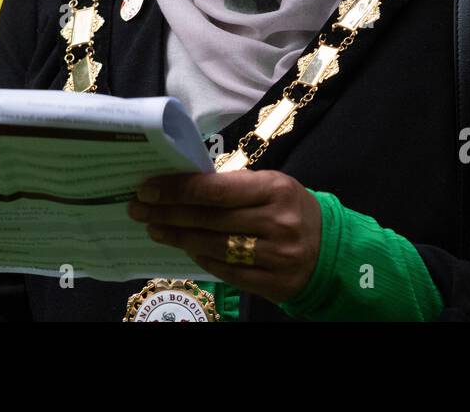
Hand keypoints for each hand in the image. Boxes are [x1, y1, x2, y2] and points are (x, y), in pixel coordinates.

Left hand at [127, 169, 320, 303]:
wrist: (329, 249)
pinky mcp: (274, 284)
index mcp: (275, 189)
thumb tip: (182, 186)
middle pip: (210, 220)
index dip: (178, 190)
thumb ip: (235, 187)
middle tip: (139, 209)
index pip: (216, 190)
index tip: (148, 189)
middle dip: (168, 214)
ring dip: (178, 238)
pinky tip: (185, 249)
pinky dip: (201, 259)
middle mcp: (277, 222)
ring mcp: (276, 256)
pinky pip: (226, 272)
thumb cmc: (290, 208)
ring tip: (155, 229)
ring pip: (214, 247)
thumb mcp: (272, 186)